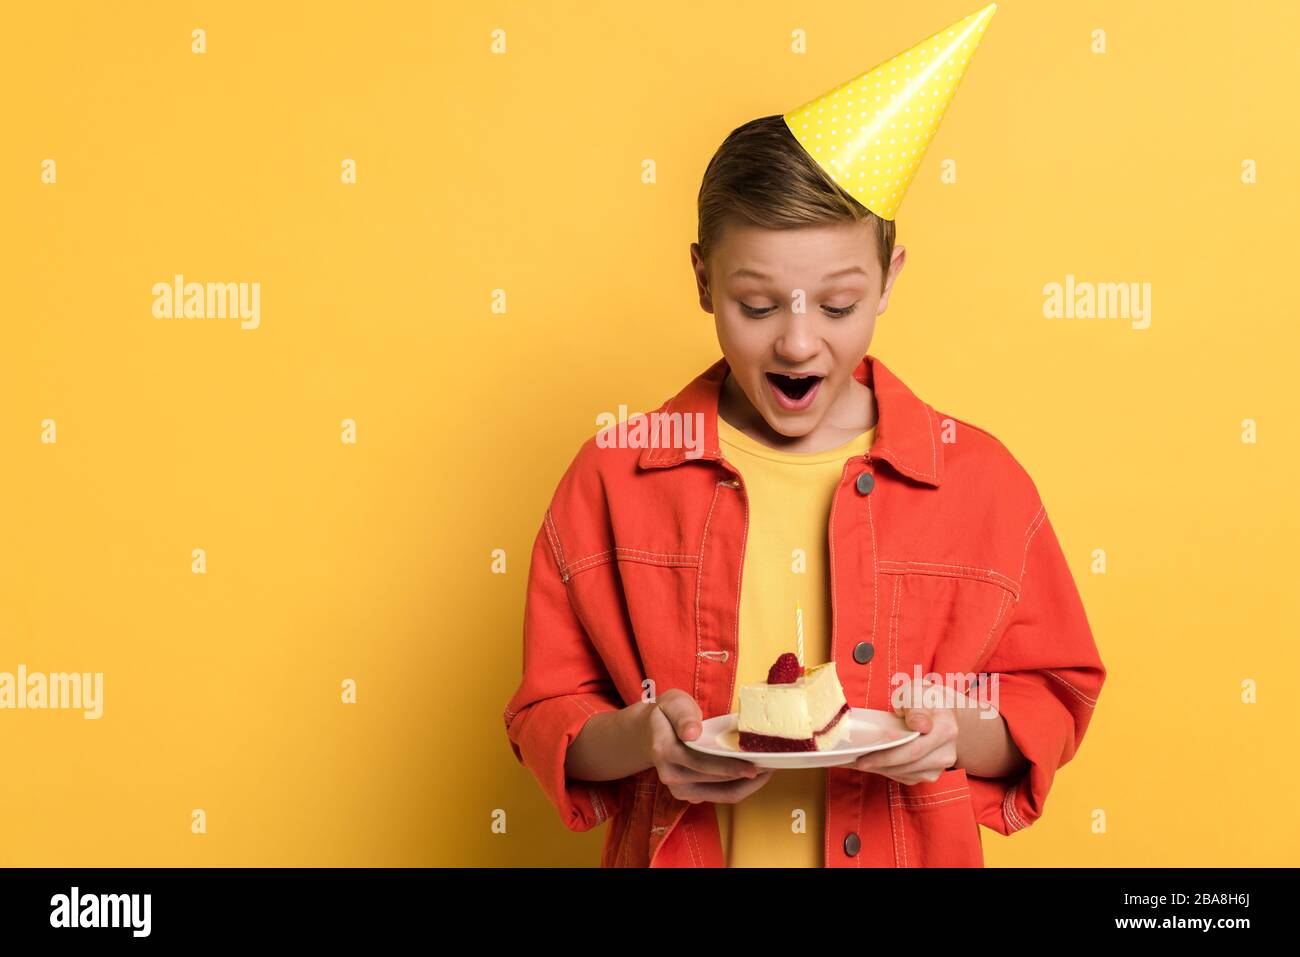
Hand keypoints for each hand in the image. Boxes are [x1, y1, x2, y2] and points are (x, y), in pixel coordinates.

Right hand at [641, 689, 774, 804]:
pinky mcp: (691, 796)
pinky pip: (722, 796)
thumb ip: (682, 715)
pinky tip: (755, 775)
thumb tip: (691, 733)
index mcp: (665, 752)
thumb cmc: (667, 715)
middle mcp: (671, 777)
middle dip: (747, 775)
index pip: (703, 764)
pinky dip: (741, 788)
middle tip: (773, 762)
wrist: (651, 733)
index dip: (731, 766)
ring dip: (749, 785)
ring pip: (723, 795)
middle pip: (717, 782)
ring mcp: (680, 790)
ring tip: (769, 769)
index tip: (756, 764)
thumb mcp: (673, 703)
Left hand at [849, 676, 958, 784]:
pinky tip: (871, 763)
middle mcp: (946, 752)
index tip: (862, 758)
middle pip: (907, 765)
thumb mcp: (919, 691)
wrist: (943, 712)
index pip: (913, 749)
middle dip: (877, 764)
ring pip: (904, 773)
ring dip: (879, 769)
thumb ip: (916, 705)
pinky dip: (886, 771)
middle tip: (851, 761)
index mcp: (945, 729)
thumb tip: (919, 725)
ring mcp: (939, 766)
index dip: (885, 756)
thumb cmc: (925, 699)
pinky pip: (905, 777)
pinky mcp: (930, 774)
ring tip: (856, 761)